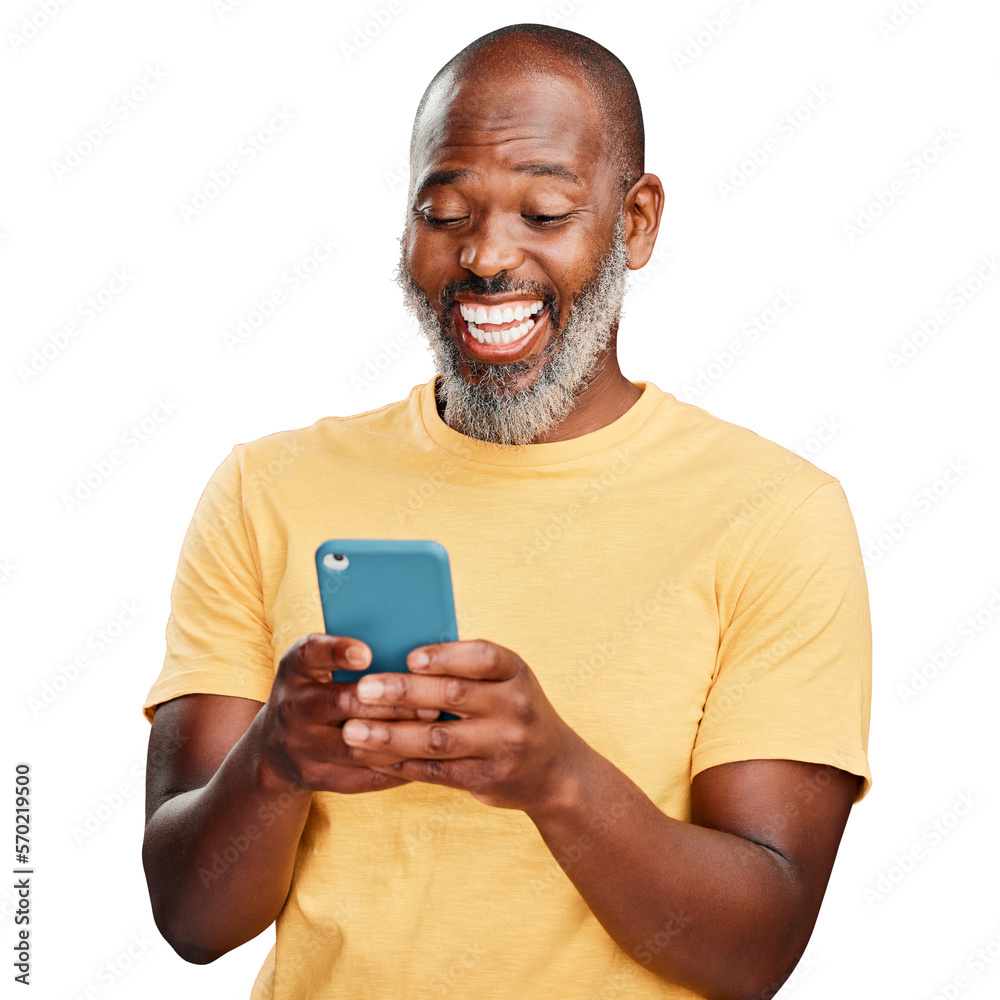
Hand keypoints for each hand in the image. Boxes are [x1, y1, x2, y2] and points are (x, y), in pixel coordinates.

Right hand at [258, 634, 440, 794]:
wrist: (274, 748)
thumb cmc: (315, 693)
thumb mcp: (316, 668)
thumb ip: (349, 655)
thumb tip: (412, 648)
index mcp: (295, 669)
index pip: (310, 653)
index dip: (337, 651)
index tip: (367, 653)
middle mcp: (292, 706)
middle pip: (342, 702)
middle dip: (390, 703)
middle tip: (431, 701)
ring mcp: (300, 745)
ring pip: (355, 745)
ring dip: (397, 738)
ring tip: (432, 729)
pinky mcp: (314, 777)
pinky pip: (359, 777)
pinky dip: (393, 769)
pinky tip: (420, 758)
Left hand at [340, 639, 585, 813]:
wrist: (553, 769)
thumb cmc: (512, 710)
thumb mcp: (505, 681)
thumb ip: (466, 669)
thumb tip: (397, 653)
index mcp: (516, 672)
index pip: (483, 657)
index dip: (446, 656)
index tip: (409, 657)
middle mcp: (514, 707)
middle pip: (453, 696)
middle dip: (402, 692)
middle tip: (362, 690)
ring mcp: (503, 746)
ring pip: (437, 739)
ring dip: (390, 735)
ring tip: (353, 730)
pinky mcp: (487, 779)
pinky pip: (436, 771)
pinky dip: (400, 763)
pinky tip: (372, 756)